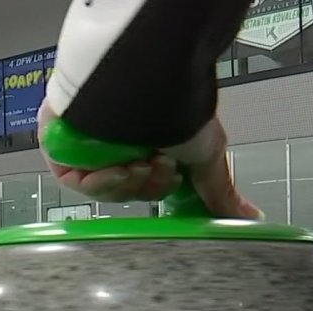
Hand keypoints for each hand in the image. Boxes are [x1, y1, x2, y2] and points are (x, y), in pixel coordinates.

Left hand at [37, 101, 261, 218]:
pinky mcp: (60, 148)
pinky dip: (99, 182)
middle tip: (158, 165)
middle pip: (125, 189)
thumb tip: (252, 219)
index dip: (158, 188)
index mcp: (146, 142)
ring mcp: (86, 145)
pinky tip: (117, 167)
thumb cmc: (178, 113)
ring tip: (141, 161)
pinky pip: (76, 182)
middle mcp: (115, 142)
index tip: (172, 177)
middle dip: (146, 185)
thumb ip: (219, 192)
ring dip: (127, 182)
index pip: (146, 184)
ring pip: (102, 189)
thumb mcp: (206, 155)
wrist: (145, 89)